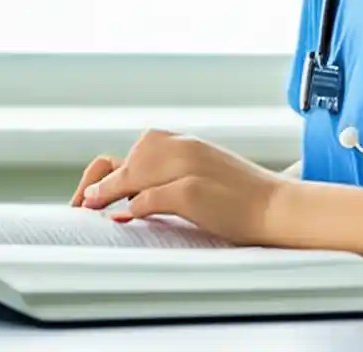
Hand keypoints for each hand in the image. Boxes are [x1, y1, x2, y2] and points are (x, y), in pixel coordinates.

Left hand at [69, 129, 287, 245]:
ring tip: (90, 209)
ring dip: (108, 192)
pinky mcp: (192, 190)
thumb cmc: (244, 200)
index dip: (112, 171)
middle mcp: (185, 148)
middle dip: (102, 181)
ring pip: (133, 173)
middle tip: (83, 205)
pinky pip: (149, 196)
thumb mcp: (204, 176)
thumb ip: (170, 179)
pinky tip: (122, 217)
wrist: (279, 208)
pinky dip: (131, 207)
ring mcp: (188, 167)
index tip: (93, 193)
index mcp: (188, 144)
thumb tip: (127, 203)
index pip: (139, 148)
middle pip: (130, 158)